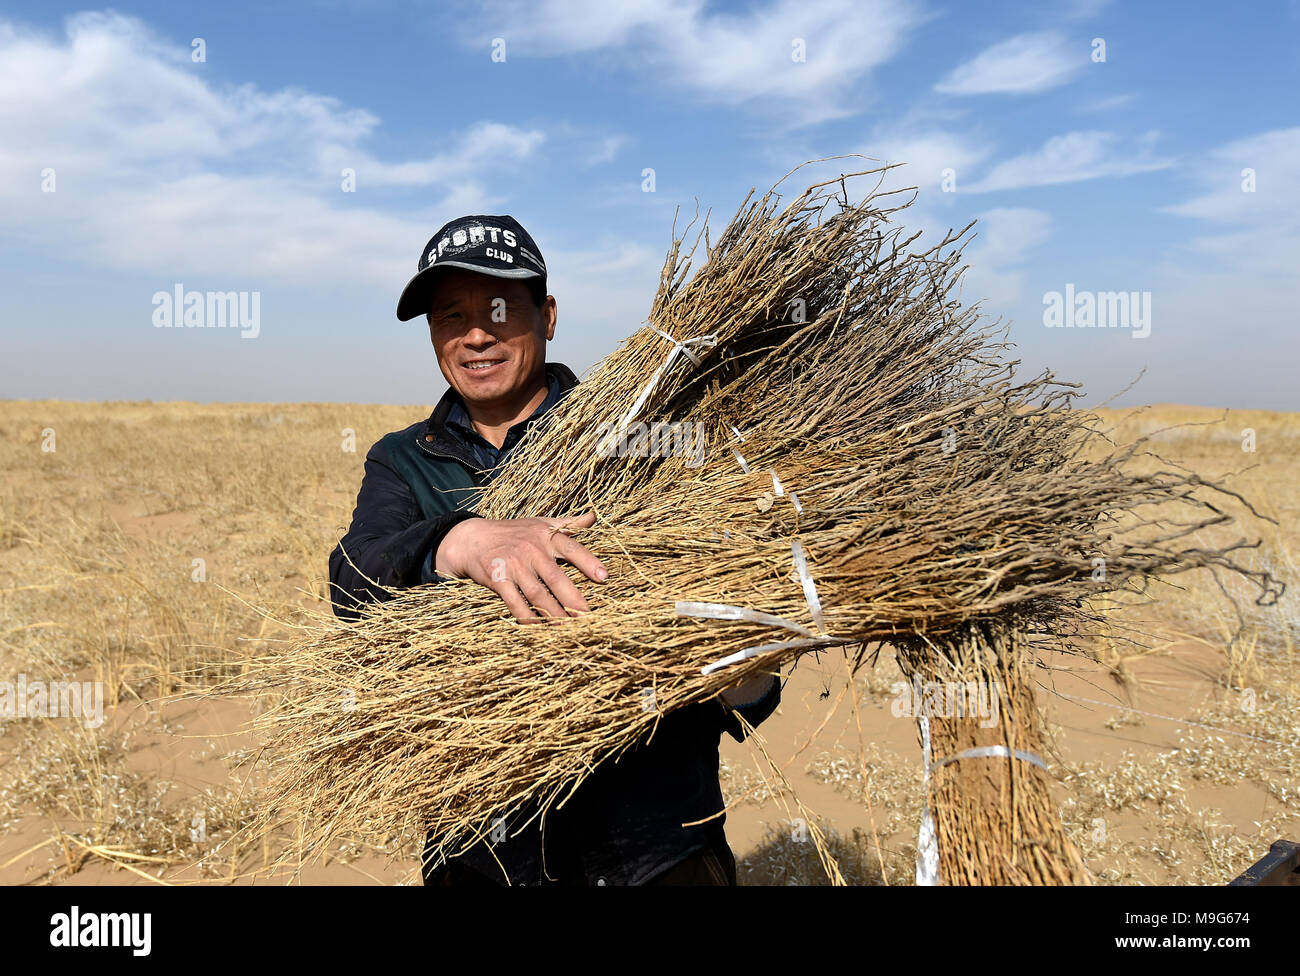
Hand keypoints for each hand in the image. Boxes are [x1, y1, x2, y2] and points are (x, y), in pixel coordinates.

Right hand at [435, 511, 607, 621]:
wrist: (471, 539)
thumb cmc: (512, 532)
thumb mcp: (540, 523)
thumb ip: (568, 524)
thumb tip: (594, 516)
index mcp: (545, 536)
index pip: (571, 549)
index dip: (588, 562)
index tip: (604, 578)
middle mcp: (531, 550)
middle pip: (556, 579)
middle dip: (574, 600)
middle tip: (588, 618)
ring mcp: (513, 566)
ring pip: (538, 595)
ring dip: (555, 615)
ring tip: (569, 629)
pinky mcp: (498, 581)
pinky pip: (516, 604)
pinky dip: (529, 618)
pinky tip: (541, 629)